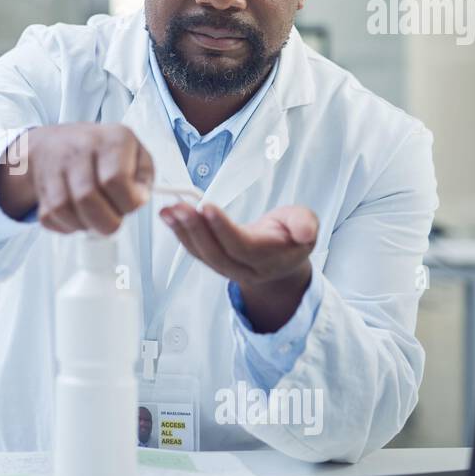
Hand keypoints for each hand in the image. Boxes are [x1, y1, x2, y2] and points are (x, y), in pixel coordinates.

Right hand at [0, 124, 153, 233]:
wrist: (55, 144)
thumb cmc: (102, 153)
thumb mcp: (134, 153)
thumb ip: (144, 178)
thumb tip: (137, 200)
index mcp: (112, 139)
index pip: (116, 181)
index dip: (128, 203)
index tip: (131, 205)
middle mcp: (81, 147)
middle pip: (88, 198)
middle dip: (106, 222)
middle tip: (113, 222)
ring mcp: (57, 165)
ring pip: (65, 210)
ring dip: (85, 225)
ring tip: (95, 218)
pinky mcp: (41, 184)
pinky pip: (50, 216)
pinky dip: (67, 225)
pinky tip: (77, 216)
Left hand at [161, 201, 317, 331]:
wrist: (282, 259)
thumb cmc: (292, 236)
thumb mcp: (307, 224)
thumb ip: (305, 224)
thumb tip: (305, 231)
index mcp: (270, 258)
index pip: (244, 247)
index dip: (224, 229)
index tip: (207, 207)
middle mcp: (247, 268)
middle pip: (218, 254)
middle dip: (196, 230)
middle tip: (179, 206)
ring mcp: (228, 268)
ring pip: (203, 255)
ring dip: (182, 232)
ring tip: (168, 210)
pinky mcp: (215, 262)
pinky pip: (195, 251)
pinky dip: (180, 233)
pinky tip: (168, 216)